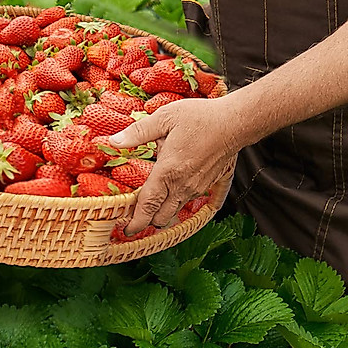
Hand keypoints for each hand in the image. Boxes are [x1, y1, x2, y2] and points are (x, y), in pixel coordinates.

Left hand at [102, 97, 239, 236]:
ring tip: (150, 202)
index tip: (124, 229)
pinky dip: (176, 203)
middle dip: (146, 220)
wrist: (234, 123)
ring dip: (161, 212)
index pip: (147, 205)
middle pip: (160, 218)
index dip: (135, 221)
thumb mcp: (164, 118)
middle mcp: (183, 185)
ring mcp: (196, 188)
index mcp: (168, 171)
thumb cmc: (200, 118)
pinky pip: (187, 202)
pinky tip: (171, 191)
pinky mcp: (207, 186)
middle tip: (133, 214)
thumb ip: (137, 132)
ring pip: (174, 212)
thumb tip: (113, 141)